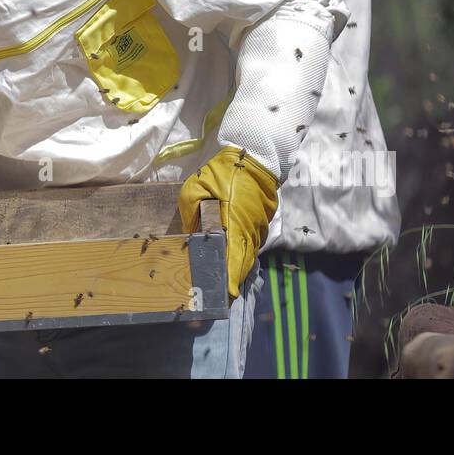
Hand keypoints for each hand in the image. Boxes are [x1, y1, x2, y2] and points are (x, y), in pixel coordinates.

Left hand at [177, 147, 278, 298]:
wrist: (253, 158)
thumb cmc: (221, 173)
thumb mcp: (194, 189)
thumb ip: (191, 214)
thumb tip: (194, 234)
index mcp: (234, 225)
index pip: (234, 260)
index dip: (229, 279)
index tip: (225, 296)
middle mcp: (250, 232)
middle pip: (242, 263)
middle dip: (232, 280)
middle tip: (219, 296)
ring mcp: (258, 229)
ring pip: (248, 256)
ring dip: (237, 268)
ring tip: (222, 283)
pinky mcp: (261, 224)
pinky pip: (251, 245)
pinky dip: (242, 255)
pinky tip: (231, 261)